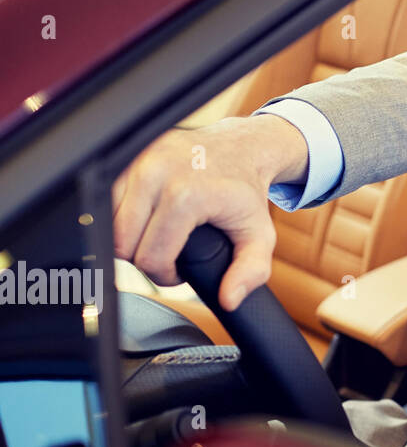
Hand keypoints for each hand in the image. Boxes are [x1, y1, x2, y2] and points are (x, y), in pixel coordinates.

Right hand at [111, 115, 306, 311]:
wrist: (242, 148)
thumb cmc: (246, 192)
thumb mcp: (259, 234)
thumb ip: (251, 271)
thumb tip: (229, 299)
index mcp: (185, 195)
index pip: (149, 258)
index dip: (165, 275)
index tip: (180, 268)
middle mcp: (155, 173)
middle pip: (121, 244)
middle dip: (143, 257)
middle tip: (168, 252)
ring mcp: (139, 160)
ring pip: (107, 223)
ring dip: (128, 237)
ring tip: (157, 234)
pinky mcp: (128, 154)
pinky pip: (106, 199)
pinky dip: (120, 215)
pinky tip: (146, 216)